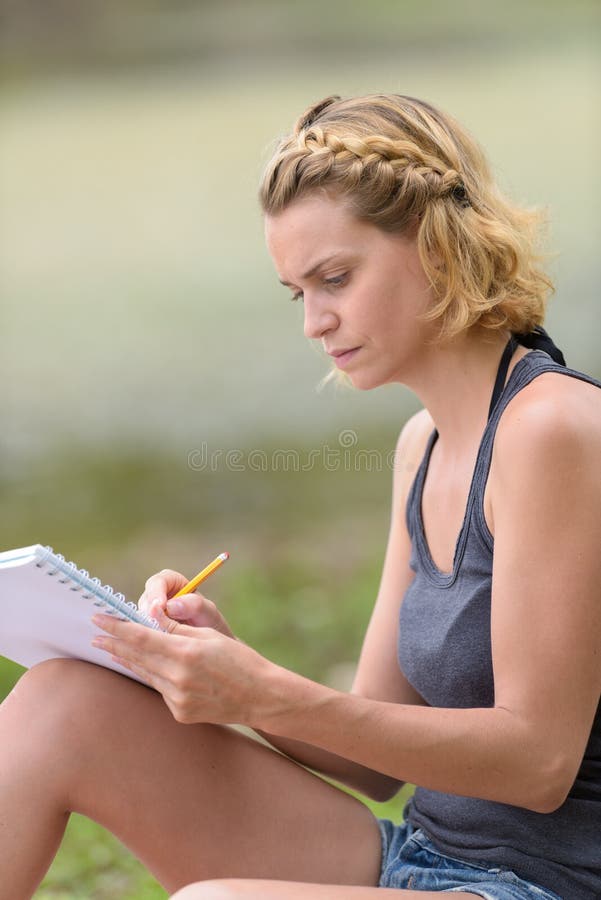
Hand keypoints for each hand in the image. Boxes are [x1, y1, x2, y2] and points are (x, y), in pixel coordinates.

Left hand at [91, 605, 278, 726]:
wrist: (259, 696)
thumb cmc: (238, 659)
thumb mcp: (209, 635)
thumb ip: (176, 628)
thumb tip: (150, 617)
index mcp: (186, 652)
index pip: (141, 637)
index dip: (117, 628)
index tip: (98, 619)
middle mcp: (178, 677)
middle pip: (137, 657)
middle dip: (114, 644)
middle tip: (95, 634)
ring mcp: (178, 699)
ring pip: (146, 674)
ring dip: (129, 660)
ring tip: (112, 649)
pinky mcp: (180, 712)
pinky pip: (160, 690)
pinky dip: (154, 676)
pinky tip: (148, 668)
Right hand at [138, 569, 234, 637]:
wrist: (210, 646)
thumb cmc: (211, 624)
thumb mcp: (208, 613)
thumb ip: (195, 605)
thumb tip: (171, 605)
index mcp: (173, 582)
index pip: (159, 581)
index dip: (157, 592)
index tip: (160, 606)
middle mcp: (158, 596)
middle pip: (145, 599)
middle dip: (148, 611)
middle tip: (155, 624)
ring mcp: (151, 613)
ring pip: (140, 617)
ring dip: (147, 626)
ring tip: (161, 636)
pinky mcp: (147, 629)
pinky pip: (141, 631)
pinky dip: (146, 636)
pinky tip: (156, 644)